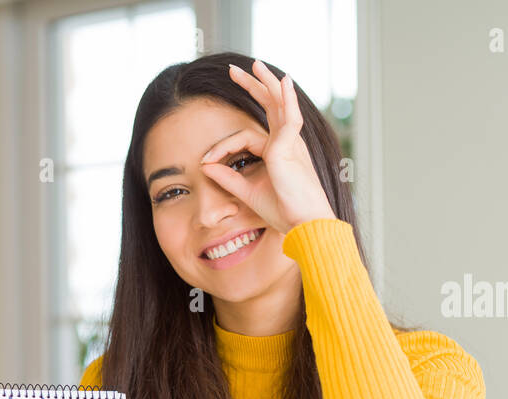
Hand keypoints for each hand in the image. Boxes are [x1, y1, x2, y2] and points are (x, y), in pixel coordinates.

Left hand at [198, 62, 335, 234]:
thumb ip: (228, 178)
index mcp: (278, 152)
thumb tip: (206, 167)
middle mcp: (286, 143)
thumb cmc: (284, 211)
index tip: (203, 161)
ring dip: (266, 82)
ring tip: (254, 64)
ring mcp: (290, 142)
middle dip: (252, 86)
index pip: (247, 136)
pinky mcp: (289, 148)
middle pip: (270, 106)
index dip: (222, 146)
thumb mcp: (248, 192)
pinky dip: (287, 98)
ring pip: (279, 104)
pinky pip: (288, 117)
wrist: (304, 224)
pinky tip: (283, 81)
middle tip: (234, 71)